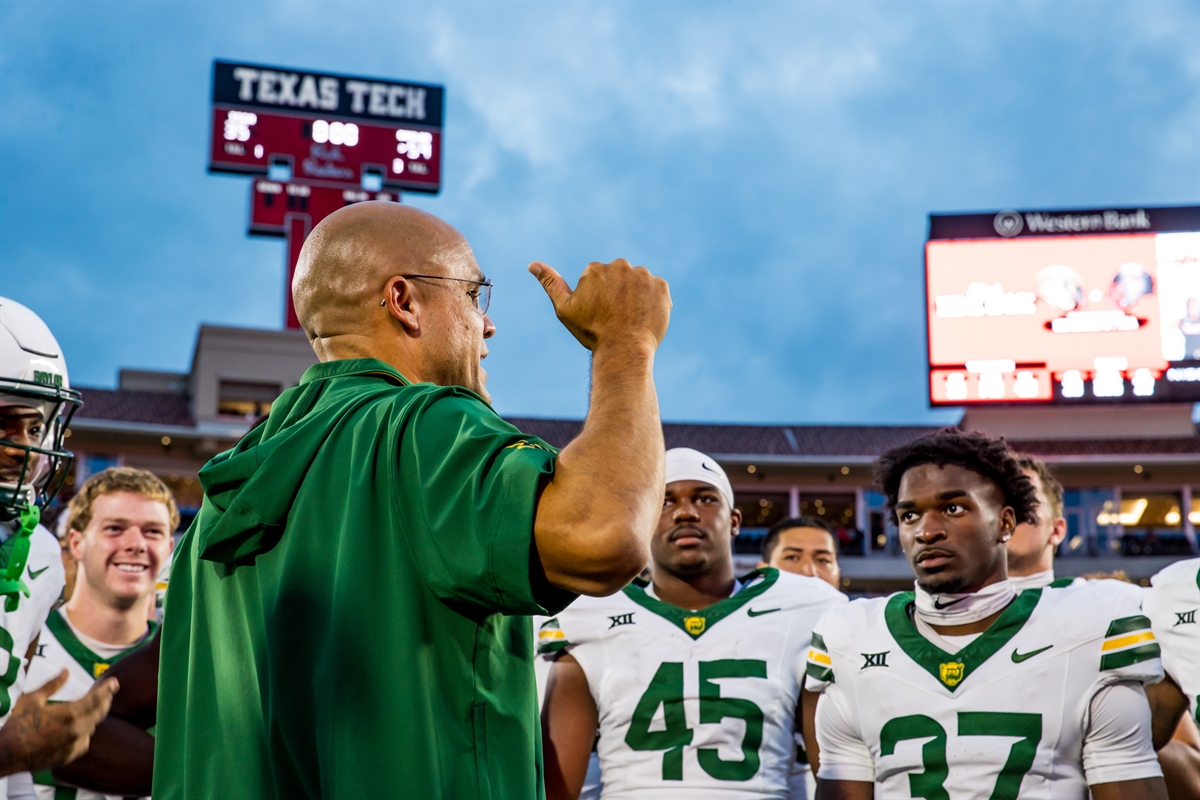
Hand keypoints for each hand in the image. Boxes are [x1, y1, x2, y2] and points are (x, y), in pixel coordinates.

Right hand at [0, 670, 117, 775]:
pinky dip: (84, 733)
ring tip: (95, 707)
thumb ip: (53, 685)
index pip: (96, 698)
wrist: (4, 754)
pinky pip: (83, 742)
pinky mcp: (67, 757)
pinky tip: (81, 728)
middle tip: (108, 693)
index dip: (107, 689)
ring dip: (95, 717)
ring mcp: (73, 746)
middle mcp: (76, 730)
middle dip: (105, 701)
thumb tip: (66, 670)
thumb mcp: (32, 700)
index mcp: (69, 714)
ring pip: (92, 728)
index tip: (114, 682)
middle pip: (99, 713)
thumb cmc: (15, 725)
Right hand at [529, 259, 670, 351]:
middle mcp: (620, 266)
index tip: (600, 315)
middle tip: (616, 318)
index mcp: (595, 269)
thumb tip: (532, 264)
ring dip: (636, 297)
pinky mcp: (661, 286)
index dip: (600, 300)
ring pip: (638, 284)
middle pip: (620, 279)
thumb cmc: (592, 332)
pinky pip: (657, 291)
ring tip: (630, 319)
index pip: (600, 281)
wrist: (624, 350)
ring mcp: (642, 275)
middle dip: (619, 295)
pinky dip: (653, 303)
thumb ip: (551, 284)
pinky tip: (644, 318)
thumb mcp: (565, 310)